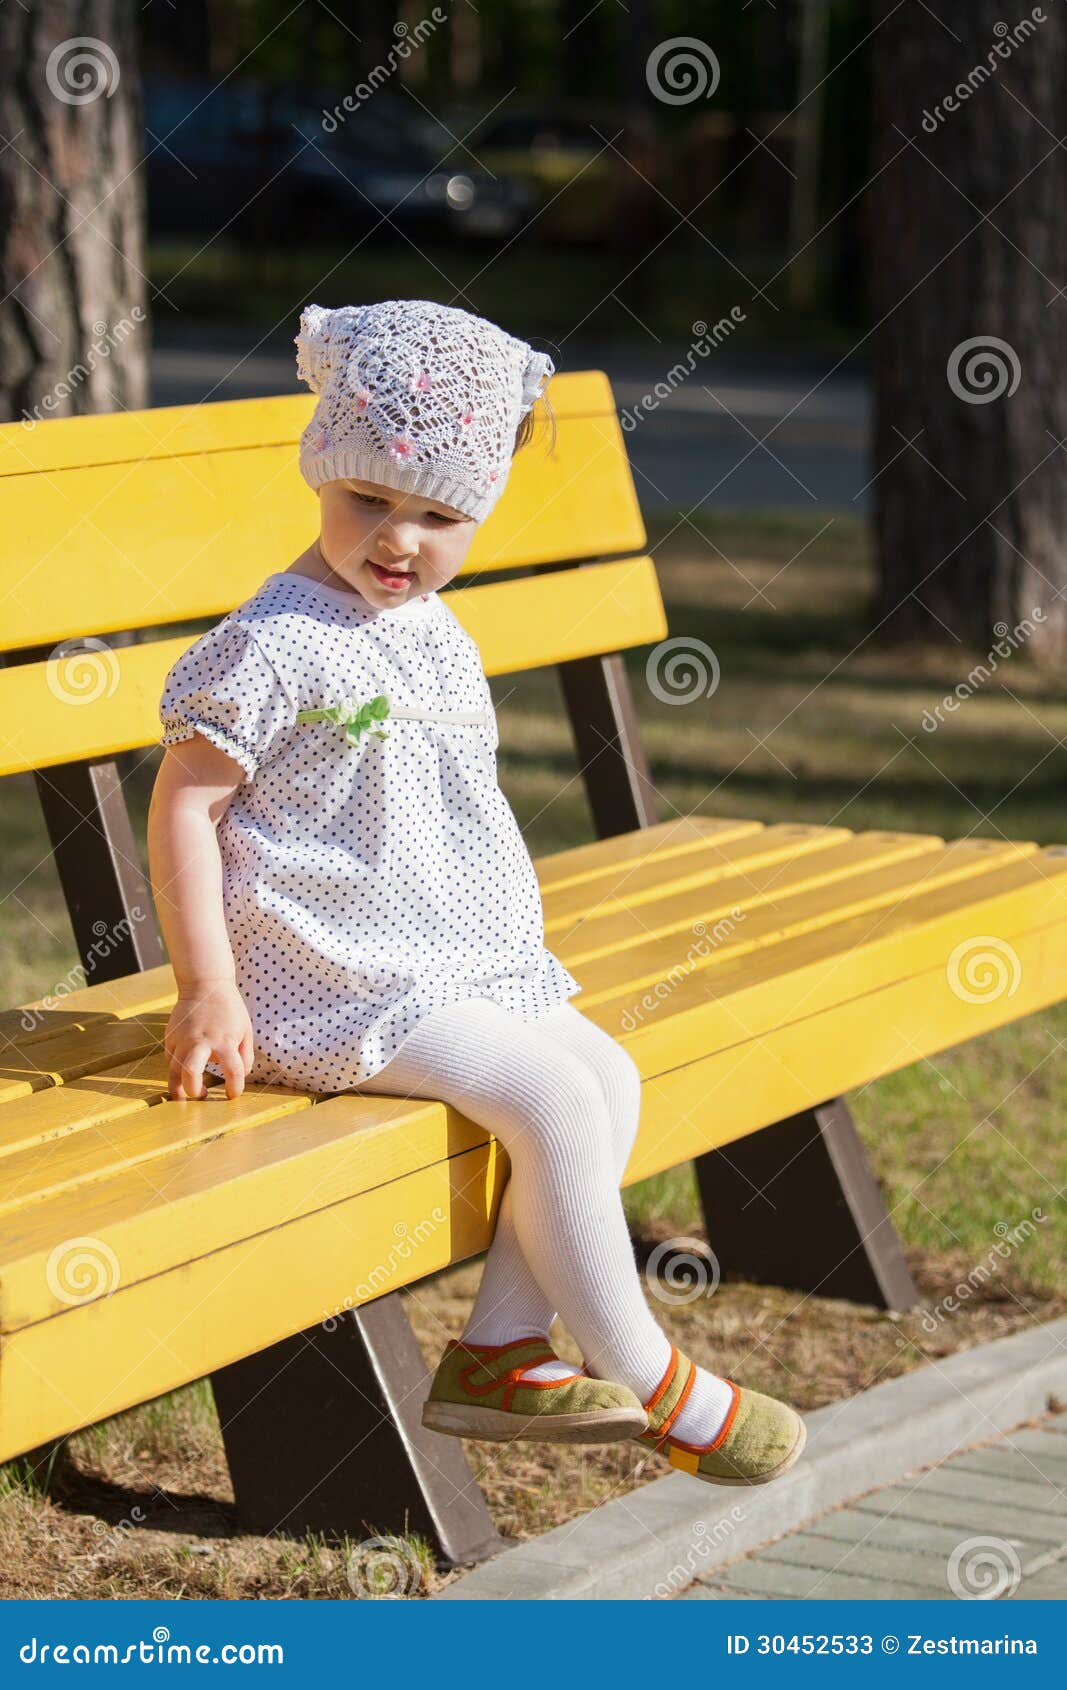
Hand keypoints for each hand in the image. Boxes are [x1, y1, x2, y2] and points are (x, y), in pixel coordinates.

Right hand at [165, 979, 253, 1100]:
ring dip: (180, 1087)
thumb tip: (241, 1075)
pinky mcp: (170, 1036)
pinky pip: (169, 1060)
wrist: (204, 985)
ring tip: (188, 1094)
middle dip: (194, 1091)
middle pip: (191, 1073)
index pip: (233, 1071)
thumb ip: (245, 1055)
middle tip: (202, 1096)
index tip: (233, 1095)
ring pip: (174, 1070)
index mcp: (224, 1040)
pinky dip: (176, 1070)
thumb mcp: (245, 1030)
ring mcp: (182, 1039)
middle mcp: (201, 1041)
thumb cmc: (229, 1009)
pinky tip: (184, 1072)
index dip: (235, 1088)